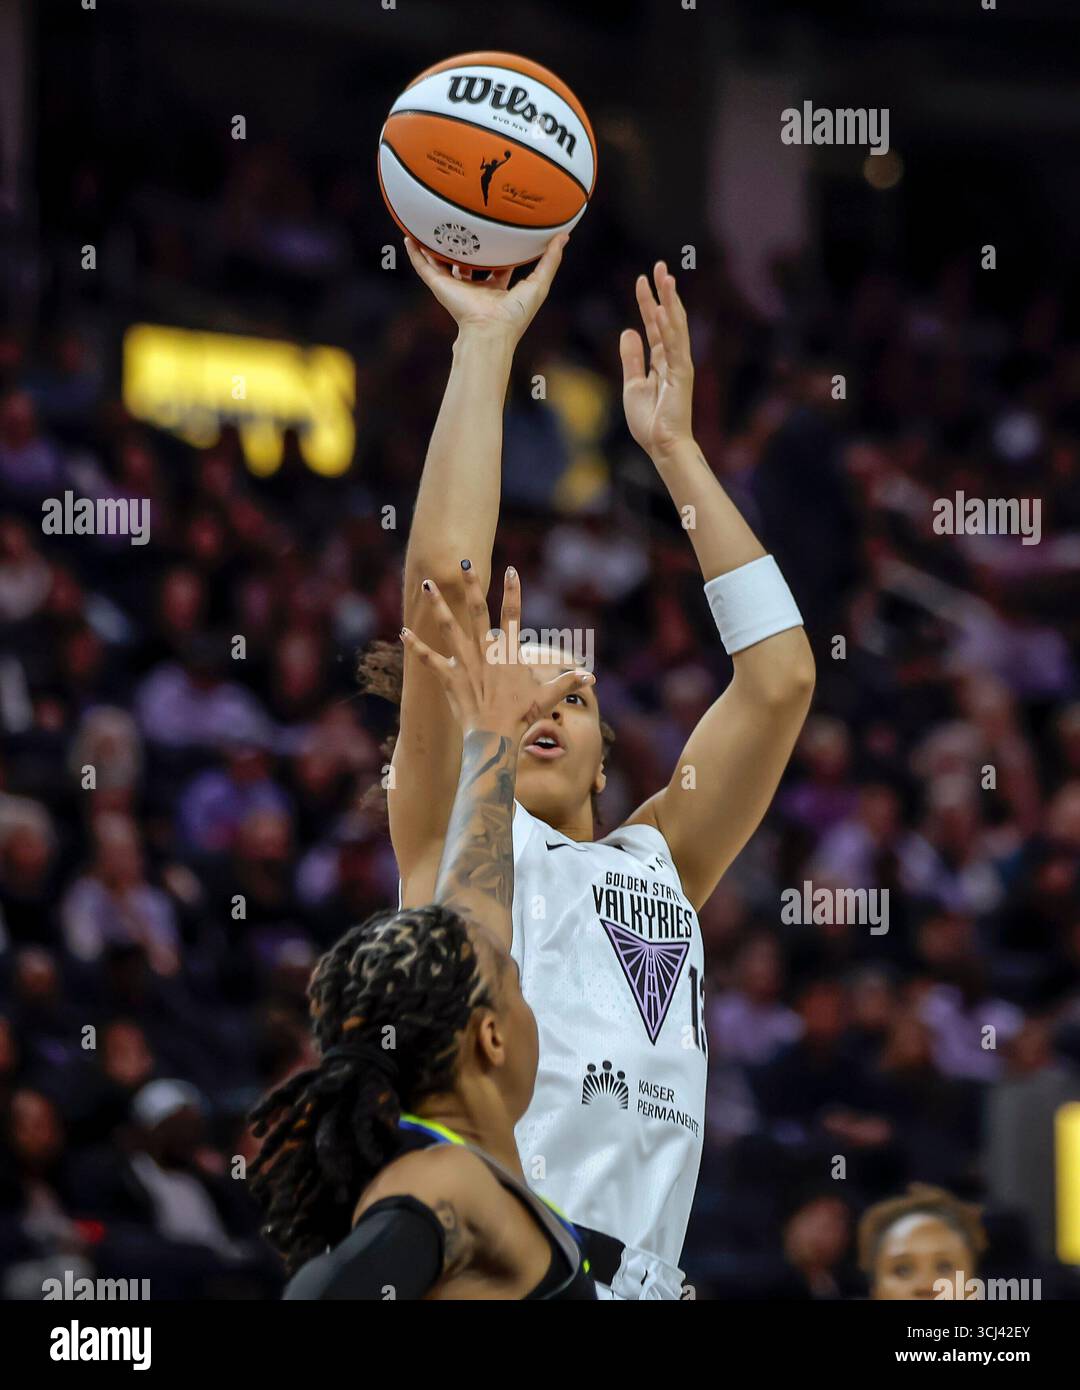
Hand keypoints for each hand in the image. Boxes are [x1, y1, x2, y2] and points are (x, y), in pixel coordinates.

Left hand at [399, 562, 592, 740]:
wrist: (495, 737)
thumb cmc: (522, 718)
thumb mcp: (546, 697)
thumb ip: (566, 682)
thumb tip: (589, 675)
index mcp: (508, 652)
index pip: (513, 615)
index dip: (513, 591)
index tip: (511, 571)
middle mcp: (486, 651)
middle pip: (478, 611)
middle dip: (472, 585)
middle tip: (465, 563)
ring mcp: (465, 662)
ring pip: (450, 627)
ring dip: (438, 604)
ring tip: (428, 583)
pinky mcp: (449, 677)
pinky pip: (429, 659)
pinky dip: (416, 646)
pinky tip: (402, 632)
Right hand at [403, 232, 568, 344]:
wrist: (491, 330)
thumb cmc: (516, 314)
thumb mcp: (539, 283)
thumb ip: (550, 260)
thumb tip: (564, 236)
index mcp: (496, 289)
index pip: (496, 265)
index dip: (497, 249)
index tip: (498, 230)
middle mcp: (474, 287)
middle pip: (468, 263)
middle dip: (466, 246)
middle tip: (464, 223)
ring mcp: (455, 287)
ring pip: (443, 263)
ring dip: (436, 246)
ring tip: (431, 225)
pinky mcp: (440, 287)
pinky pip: (424, 266)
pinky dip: (415, 253)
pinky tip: (408, 237)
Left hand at [620, 260, 694, 462]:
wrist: (662, 446)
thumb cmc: (650, 421)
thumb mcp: (633, 384)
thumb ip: (632, 358)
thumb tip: (628, 330)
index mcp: (661, 360)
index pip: (654, 325)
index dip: (649, 302)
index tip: (642, 279)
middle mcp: (673, 358)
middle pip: (668, 318)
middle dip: (663, 292)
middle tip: (659, 266)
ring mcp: (680, 365)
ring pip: (675, 327)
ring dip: (670, 301)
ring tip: (666, 277)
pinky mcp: (681, 375)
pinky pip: (674, 346)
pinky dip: (669, 327)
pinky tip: (663, 310)